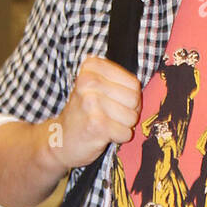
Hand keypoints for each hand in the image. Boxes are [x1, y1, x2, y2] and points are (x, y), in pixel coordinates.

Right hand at [47, 54, 141, 172]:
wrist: (59, 140)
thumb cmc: (83, 114)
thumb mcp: (95, 88)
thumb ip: (118, 81)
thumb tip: (147, 87)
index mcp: (91, 67)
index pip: (133, 83)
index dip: (130, 98)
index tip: (113, 103)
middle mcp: (89, 81)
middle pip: (134, 99)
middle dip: (128, 112)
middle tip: (109, 116)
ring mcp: (91, 102)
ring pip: (132, 117)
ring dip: (122, 126)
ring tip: (105, 125)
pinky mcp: (96, 124)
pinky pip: (125, 133)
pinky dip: (118, 138)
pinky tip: (103, 135)